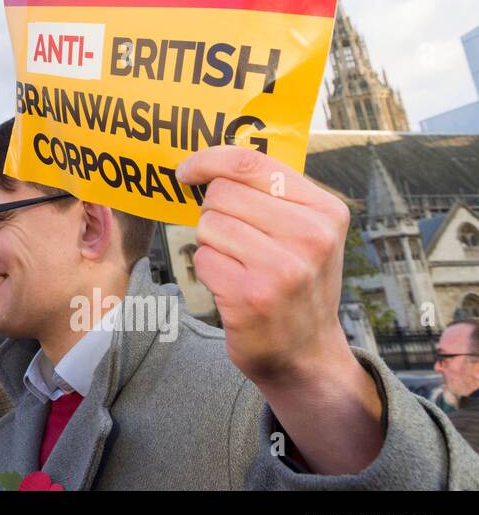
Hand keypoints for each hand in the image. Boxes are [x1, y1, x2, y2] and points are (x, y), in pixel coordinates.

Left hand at [177, 145, 383, 473]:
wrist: (307, 353)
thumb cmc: (297, 283)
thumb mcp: (306, 233)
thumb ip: (271, 194)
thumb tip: (209, 161)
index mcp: (325, 211)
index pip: (251, 163)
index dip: (208, 160)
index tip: (188, 171)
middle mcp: (310, 237)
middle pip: (221, 193)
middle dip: (214, 213)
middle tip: (236, 241)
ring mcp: (283, 269)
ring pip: (208, 225)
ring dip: (211, 244)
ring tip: (239, 266)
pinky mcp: (252, 296)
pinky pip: (203, 259)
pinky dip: (208, 271)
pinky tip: (233, 287)